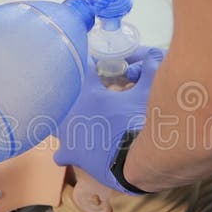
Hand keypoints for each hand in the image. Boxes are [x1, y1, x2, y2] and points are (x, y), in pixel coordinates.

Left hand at [54, 46, 164, 192]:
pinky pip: (60, 154)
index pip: (85, 69)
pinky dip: (67, 153)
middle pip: (64, 97)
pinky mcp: (69, 153)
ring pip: (56, 124)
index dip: (93, 67)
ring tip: (80, 126)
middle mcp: (71, 110)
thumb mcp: (146, 93)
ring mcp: (67, 133)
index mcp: (89, 91)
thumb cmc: (137, 122)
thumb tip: (156, 53)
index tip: (99, 67)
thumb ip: (149, 71)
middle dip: (75, 96)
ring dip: (66, 124)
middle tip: (92, 101)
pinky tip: (75, 153)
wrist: (131, 157)